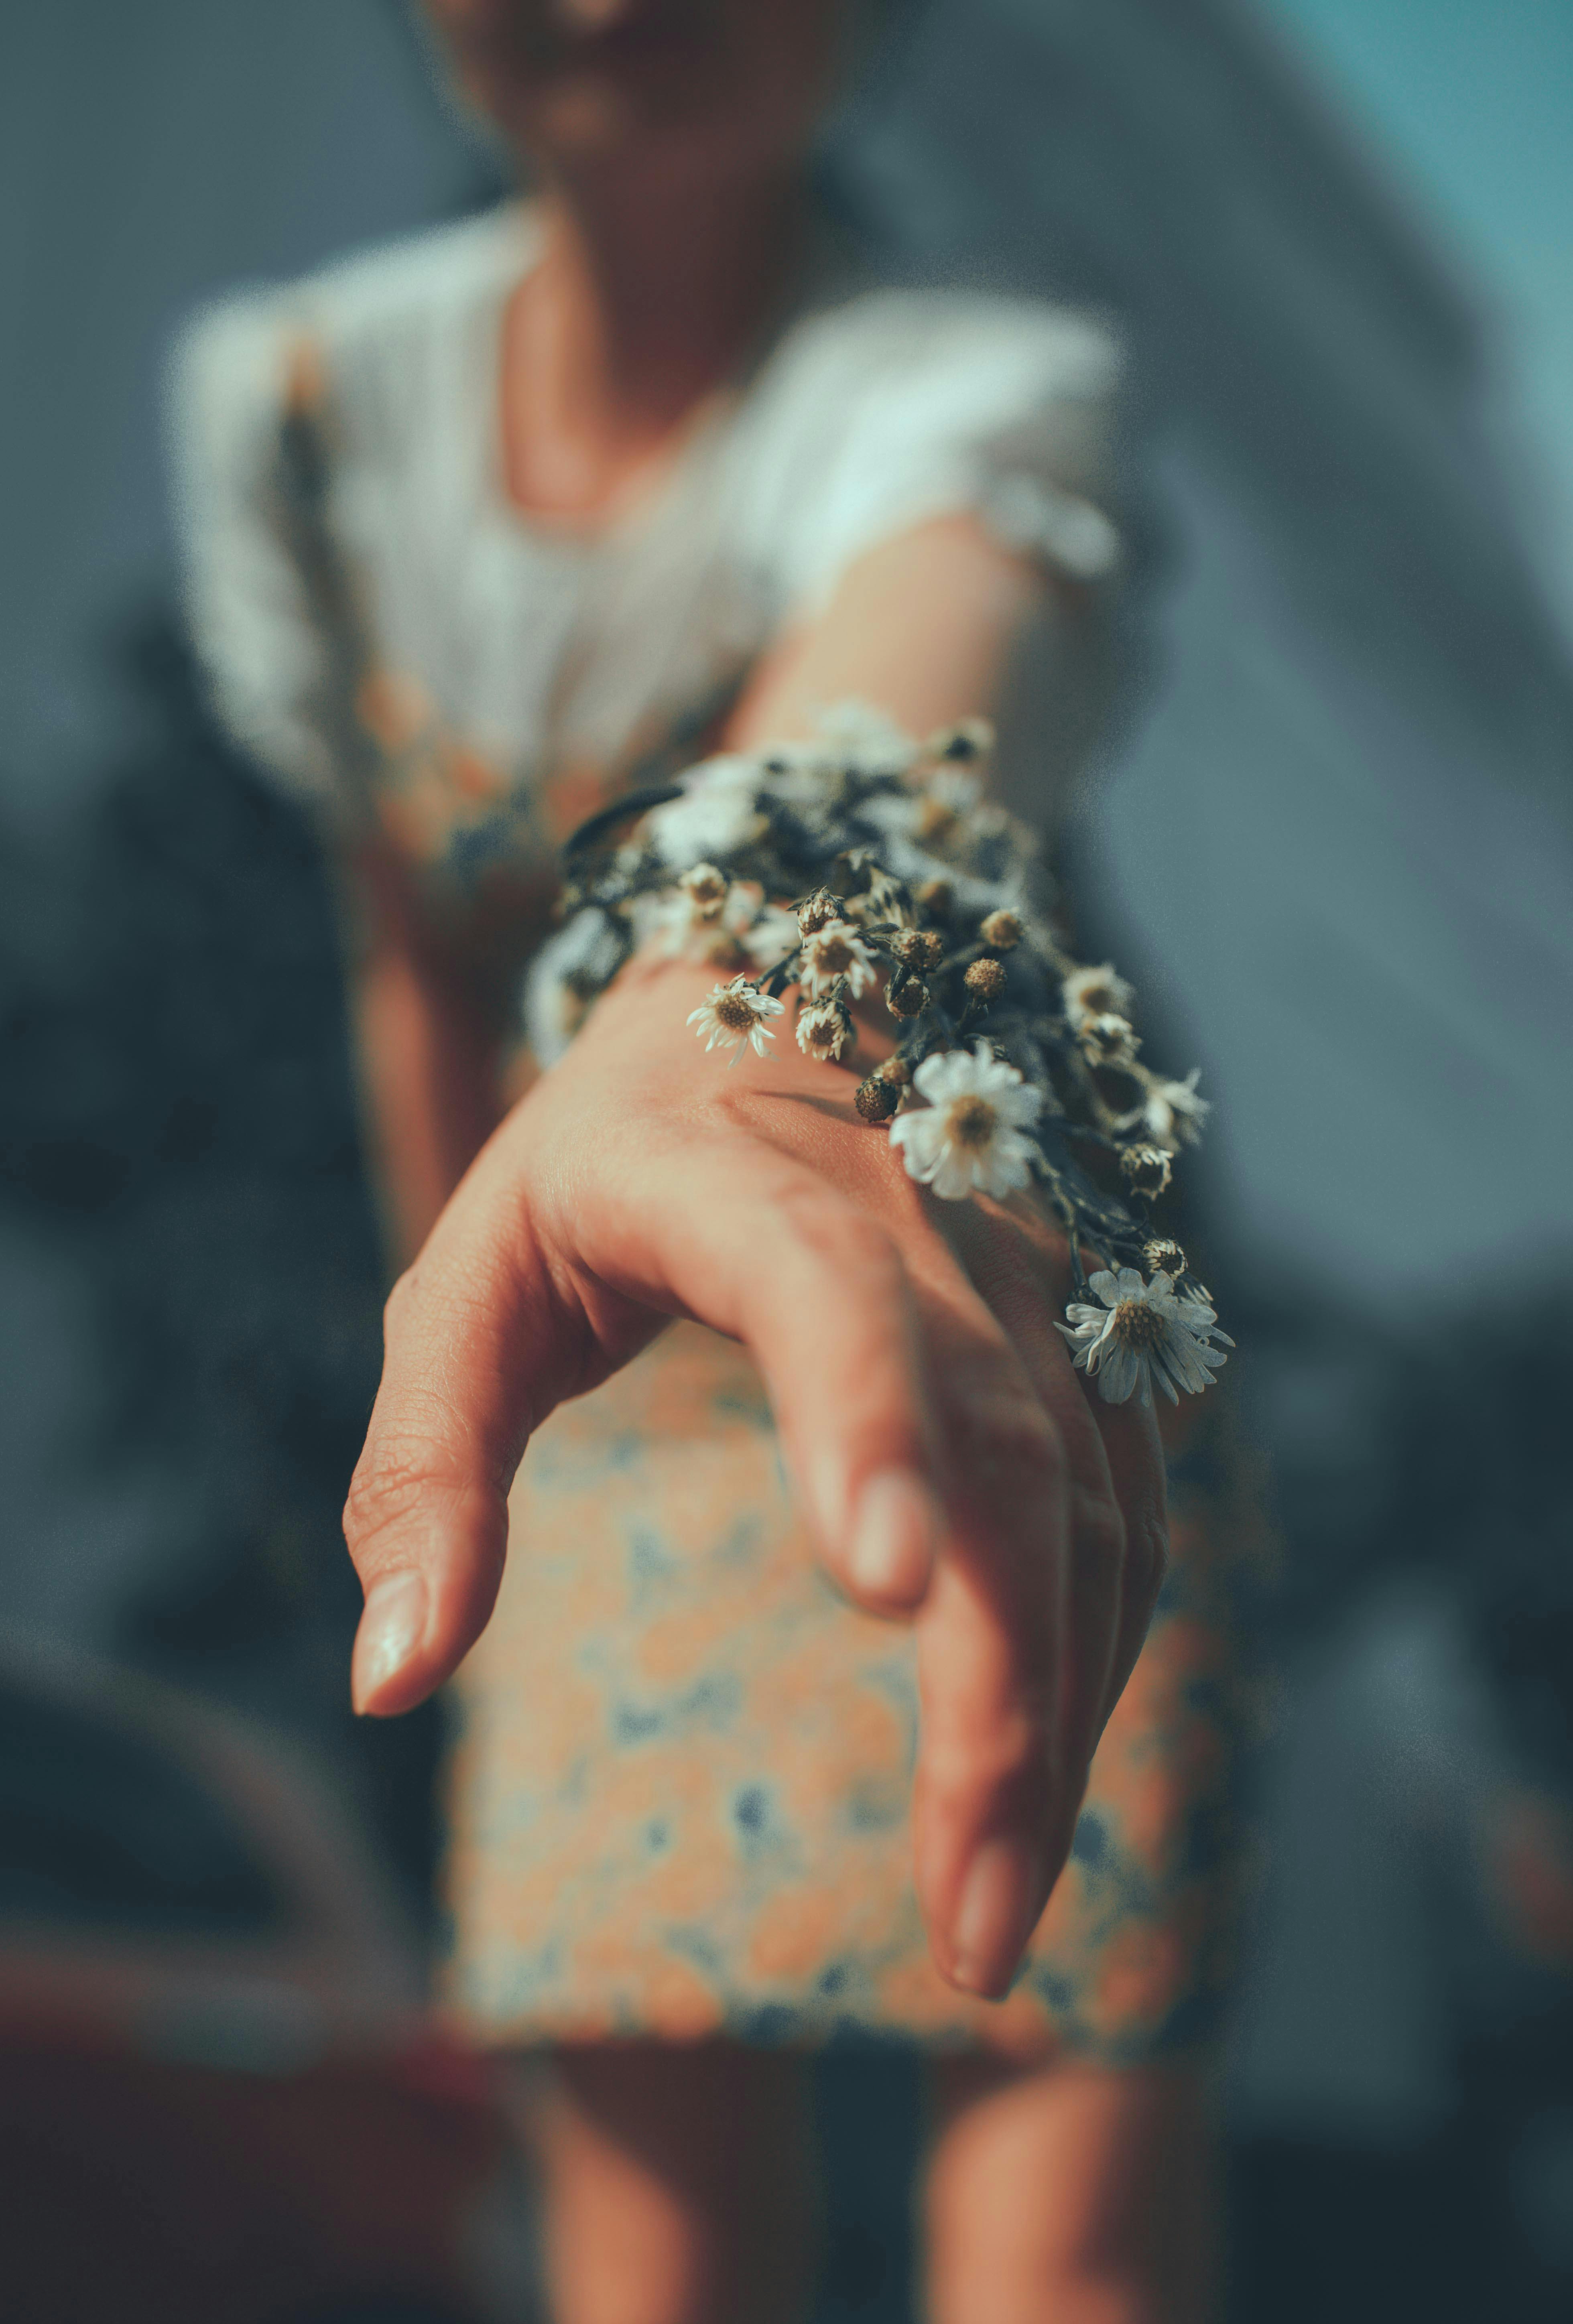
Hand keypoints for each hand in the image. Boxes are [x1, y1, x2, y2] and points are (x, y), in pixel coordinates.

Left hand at [343, 953, 1167, 1998]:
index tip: (878, 1580)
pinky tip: (1044, 1771)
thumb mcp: (466, 1282)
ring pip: (1091, 1500)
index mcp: (737, 1179)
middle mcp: (923, 1213)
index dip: (862, 1419)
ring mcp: (1032, 1264)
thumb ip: (424, 1471)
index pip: (821, 1290)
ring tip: (993, 1920)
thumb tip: (387, 1683)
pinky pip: (1128, 1496)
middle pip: (997, 1452)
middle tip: (966, 1938)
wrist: (780, 977)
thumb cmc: (595, 1157)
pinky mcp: (1090, 1321)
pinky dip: (1101, 1646)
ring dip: (1064, 1715)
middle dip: (999, 1699)